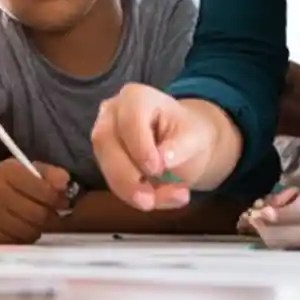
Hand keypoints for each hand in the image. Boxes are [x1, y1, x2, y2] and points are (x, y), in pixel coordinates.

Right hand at [0, 160, 69, 244]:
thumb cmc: (5, 183)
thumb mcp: (25, 170)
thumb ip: (48, 173)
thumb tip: (65, 182)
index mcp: (6, 172)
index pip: (43, 190)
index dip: (57, 198)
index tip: (62, 202)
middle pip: (38, 214)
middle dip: (51, 216)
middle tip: (53, 215)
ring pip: (29, 231)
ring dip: (38, 228)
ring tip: (37, 221)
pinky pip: (17, 242)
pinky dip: (24, 238)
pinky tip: (23, 229)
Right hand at [90, 84, 221, 210]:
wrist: (184, 143)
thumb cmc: (189, 133)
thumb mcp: (196, 137)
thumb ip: (181, 146)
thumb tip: (164, 159)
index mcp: (135, 97)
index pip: (129, 120)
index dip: (140, 147)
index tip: (157, 169)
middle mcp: (111, 113)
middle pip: (106, 143)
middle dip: (127, 177)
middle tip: (149, 201)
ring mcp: (104, 136)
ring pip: (105, 166)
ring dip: (130, 191)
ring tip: (159, 202)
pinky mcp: (104, 159)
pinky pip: (111, 181)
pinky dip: (132, 196)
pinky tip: (155, 199)